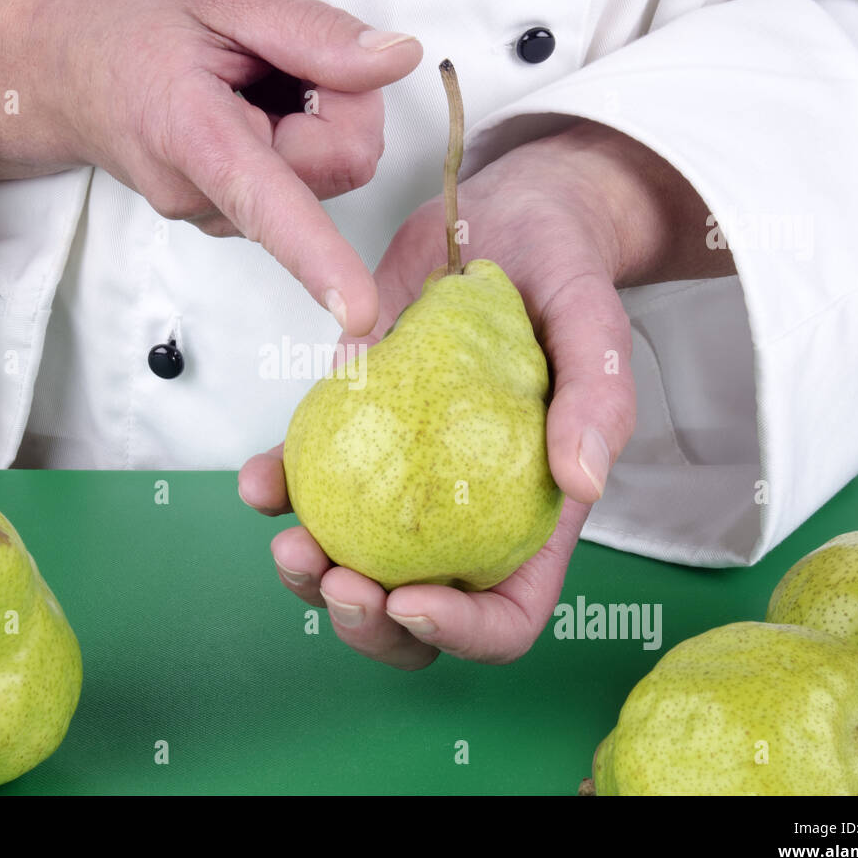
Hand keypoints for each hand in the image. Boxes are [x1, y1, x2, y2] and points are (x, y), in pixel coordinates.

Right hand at [0, 0, 422, 334]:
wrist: (58, 69)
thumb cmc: (130, 25)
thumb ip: (312, 32)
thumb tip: (394, 60)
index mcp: (195, 136)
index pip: (269, 203)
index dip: (320, 257)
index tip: (359, 310)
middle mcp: (203, 196)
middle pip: (338, 163)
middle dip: (339, 103)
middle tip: (280, 59)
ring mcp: (214, 218)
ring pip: (325, 176)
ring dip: (314, 119)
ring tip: (247, 82)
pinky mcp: (227, 222)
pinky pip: (303, 185)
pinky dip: (295, 140)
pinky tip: (244, 109)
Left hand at [240, 120, 732, 668]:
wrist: (502, 224)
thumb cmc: (562, 279)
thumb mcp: (594, 326)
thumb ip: (599, 397)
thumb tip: (585, 480)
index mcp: (528, 516)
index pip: (505, 617)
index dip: (461, 633)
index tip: (412, 599)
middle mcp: (460, 514)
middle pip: (414, 615)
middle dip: (367, 622)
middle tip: (337, 580)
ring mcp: (400, 481)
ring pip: (349, 565)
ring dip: (309, 575)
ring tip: (289, 542)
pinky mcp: (352, 435)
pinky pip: (307, 485)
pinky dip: (277, 493)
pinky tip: (258, 480)